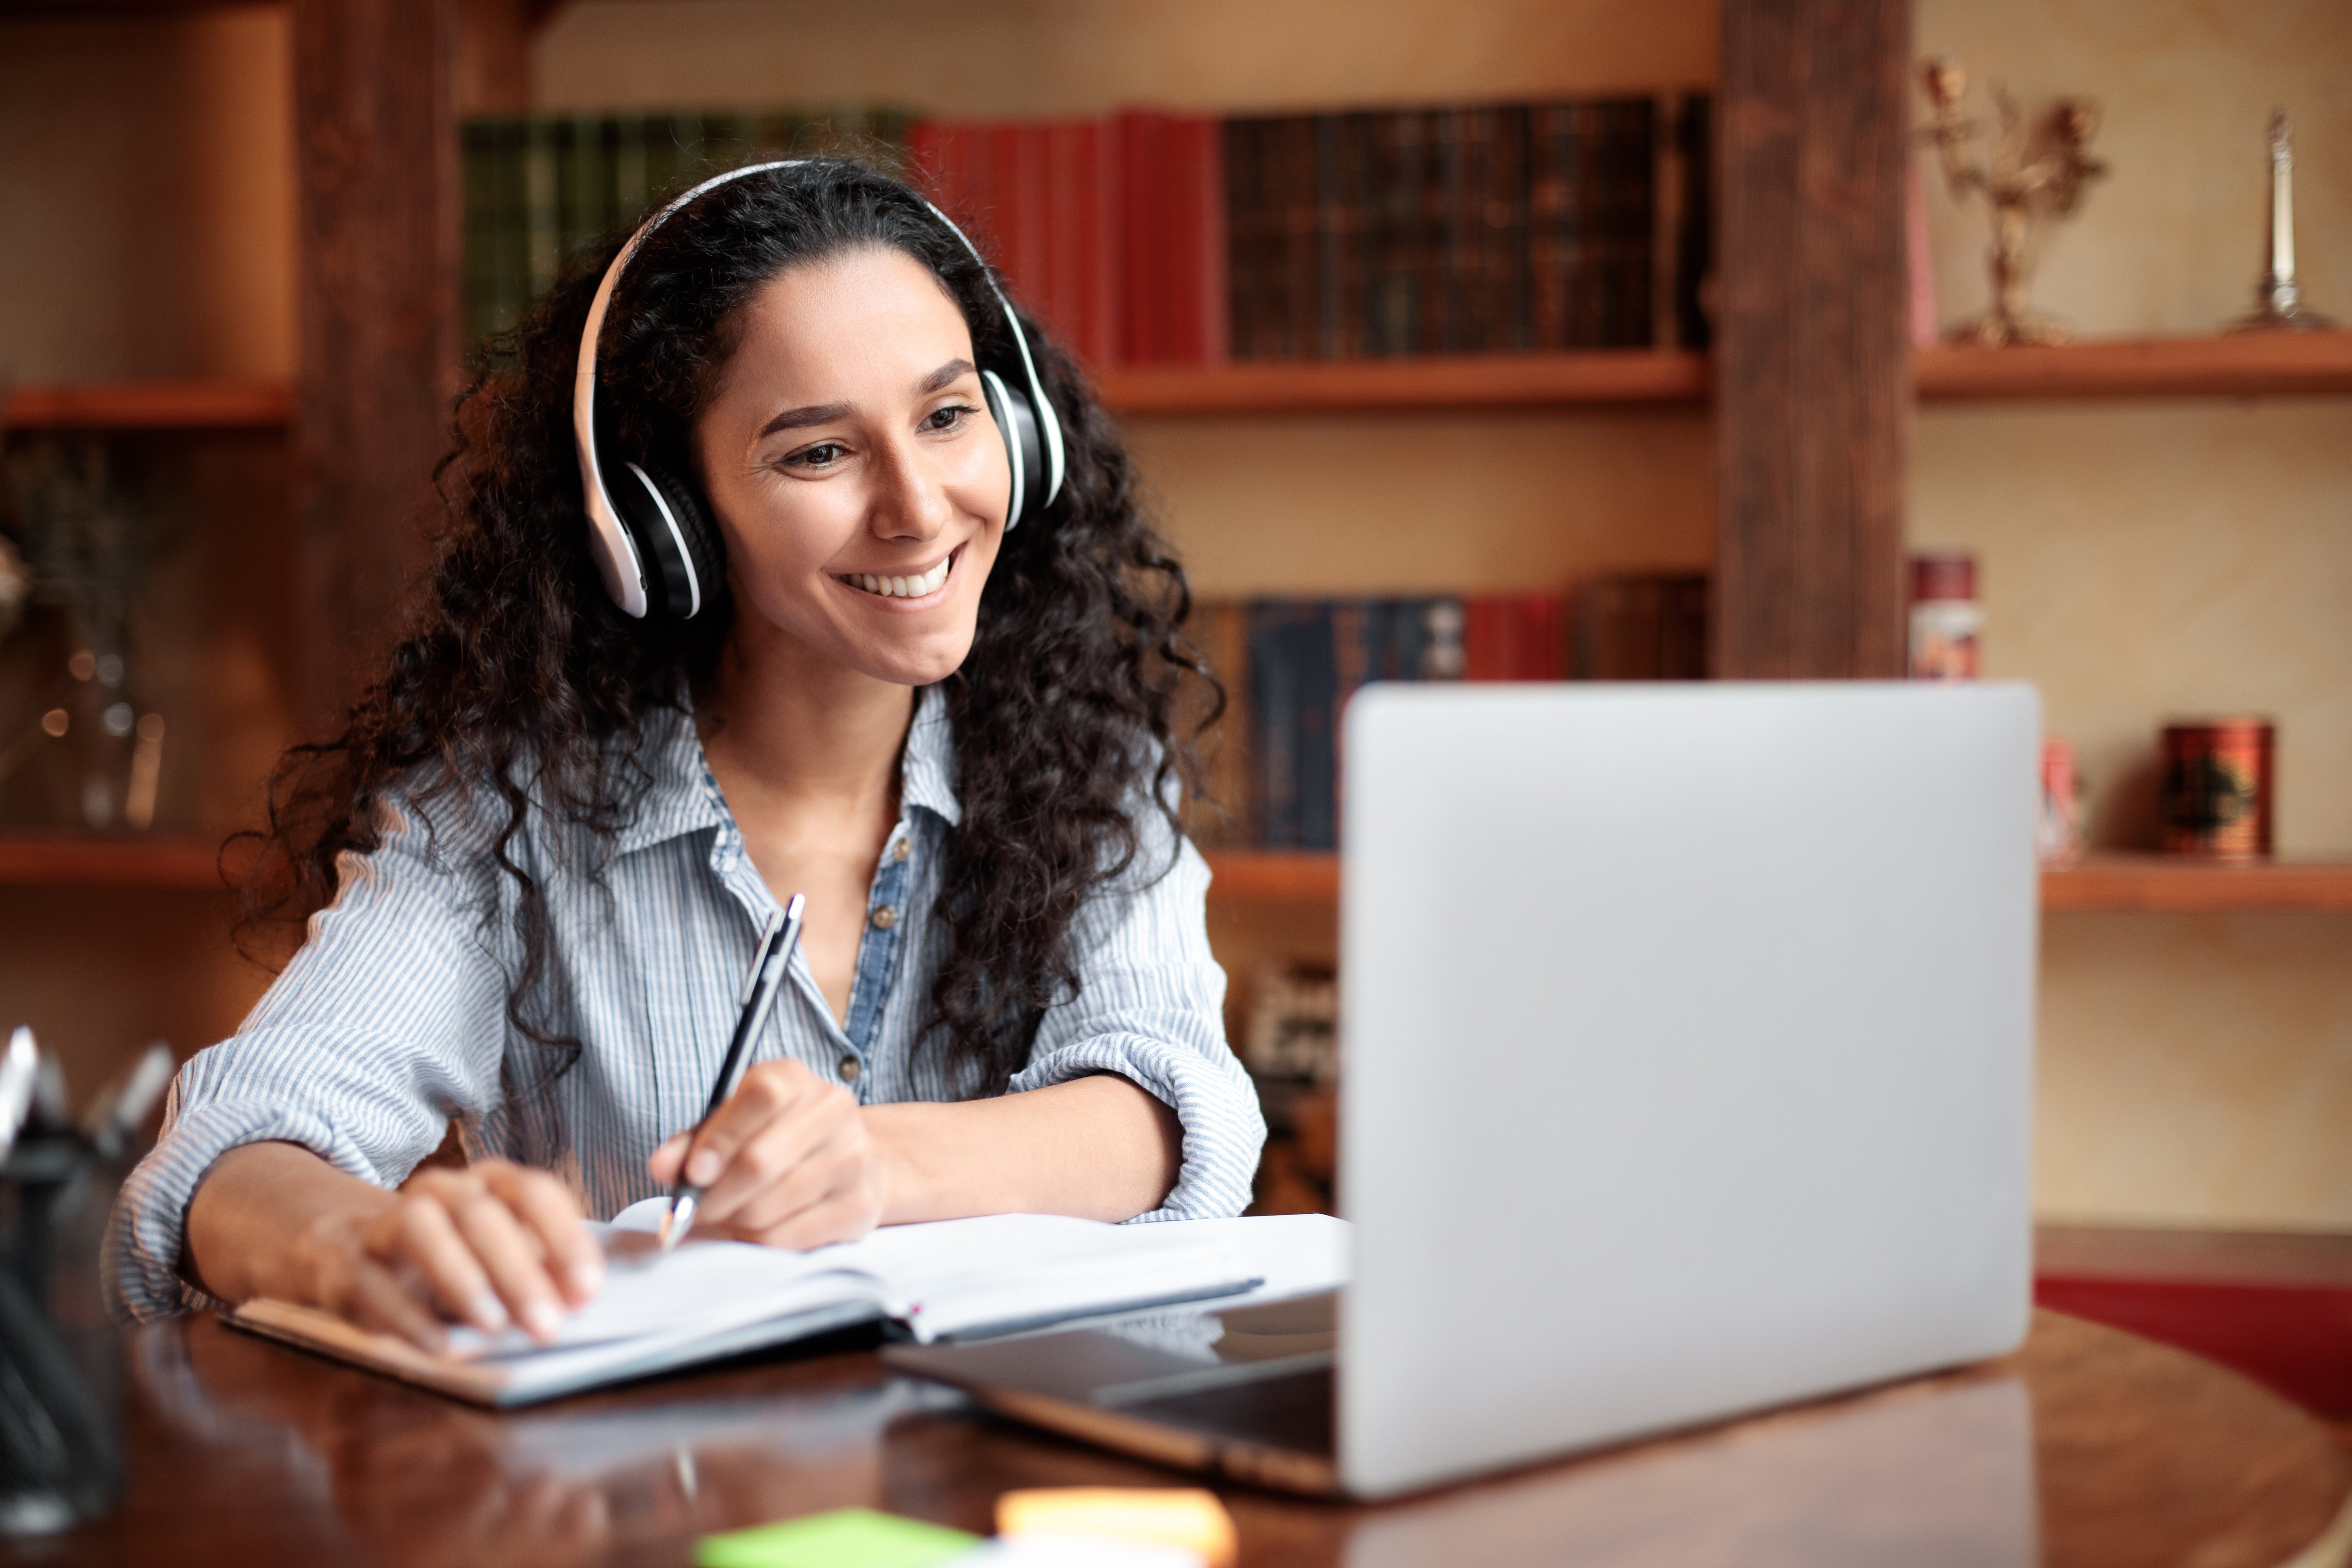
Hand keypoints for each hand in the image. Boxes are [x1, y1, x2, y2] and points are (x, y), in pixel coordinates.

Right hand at [289, 1158, 602, 1352]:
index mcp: (484, 1185)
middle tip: (548, 1324)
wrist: (336, 1244)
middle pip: (483, 1215)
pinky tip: (437, 1347)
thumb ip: (536, 1272)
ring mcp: (384, 1221)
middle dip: (519, 1272)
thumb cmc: (440, 1258)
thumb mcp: (491, 1259)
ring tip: (493, 1326)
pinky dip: (407, 1317)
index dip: (565, 1238)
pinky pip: (371, 1281)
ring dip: (462, 1278)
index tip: (588, 1288)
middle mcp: (438, 1192)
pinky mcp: (341, 1258)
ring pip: (422, 1228)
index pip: (533, 1192)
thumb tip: (580, 1301)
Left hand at [646, 1060, 888, 1248]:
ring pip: (770, 1206)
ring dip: (734, 1221)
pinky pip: (790, 1236)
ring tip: (726, 1217)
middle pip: (761, 1161)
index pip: (763, 1097)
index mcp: (795, 1079)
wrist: (848, 1159)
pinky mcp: (859, 1204)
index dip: (721, 1138)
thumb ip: (693, 1142)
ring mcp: (853, 1157)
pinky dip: (759, 1240)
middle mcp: (833, 1110)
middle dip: (716, 1195)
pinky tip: (753, 1230)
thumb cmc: (776, 1139)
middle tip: (695, 1210)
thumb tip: (661, 1166)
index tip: (692, 1173)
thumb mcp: (732, 1125)